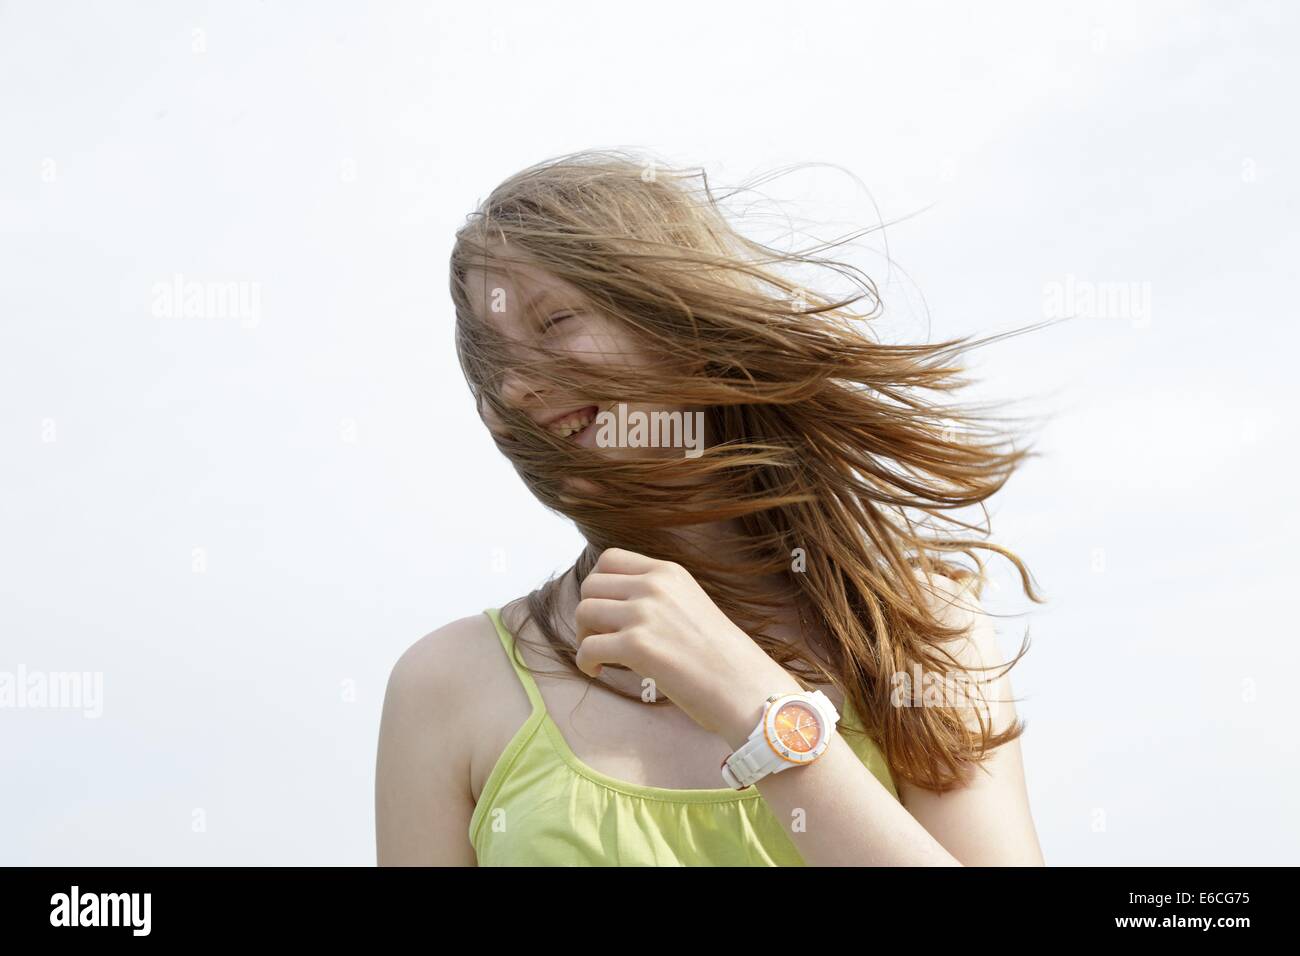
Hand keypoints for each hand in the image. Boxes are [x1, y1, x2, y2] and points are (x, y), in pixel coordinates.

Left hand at [574, 548, 802, 748]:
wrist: (746, 687)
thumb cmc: (723, 657)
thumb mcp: (691, 604)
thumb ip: (658, 597)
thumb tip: (614, 606)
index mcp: (669, 571)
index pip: (610, 559)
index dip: (599, 586)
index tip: (606, 611)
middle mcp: (654, 585)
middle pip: (591, 584)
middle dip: (588, 613)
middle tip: (600, 638)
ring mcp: (645, 613)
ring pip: (583, 611)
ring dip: (584, 637)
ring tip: (601, 658)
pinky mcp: (637, 645)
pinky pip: (588, 647)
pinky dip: (586, 662)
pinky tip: (599, 672)